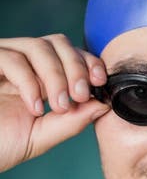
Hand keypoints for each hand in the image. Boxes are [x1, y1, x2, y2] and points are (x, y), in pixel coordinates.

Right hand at [0, 34, 109, 173]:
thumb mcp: (41, 136)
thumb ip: (72, 122)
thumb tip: (103, 106)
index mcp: (36, 76)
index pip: (68, 54)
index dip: (88, 62)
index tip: (100, 82)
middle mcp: (19, 62)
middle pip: (57, 42)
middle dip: (76, 68)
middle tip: (80, 96)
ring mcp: (0, 60)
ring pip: (38, 47)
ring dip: (56, 77)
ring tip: (58, 107)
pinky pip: (12, 59)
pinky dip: (30, 83)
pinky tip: (35, 108)